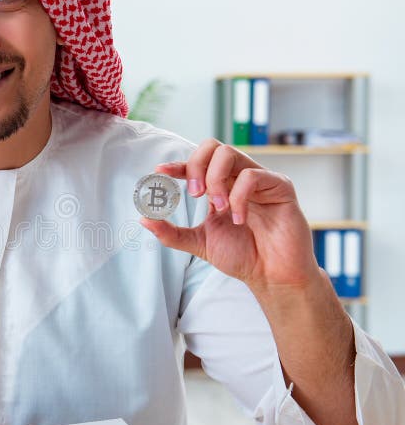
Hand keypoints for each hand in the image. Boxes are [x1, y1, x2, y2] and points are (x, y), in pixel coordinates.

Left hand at [141, 139, 320, 292]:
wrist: (272, 276)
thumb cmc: (242, 257)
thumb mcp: (199, 243)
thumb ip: (171, 233)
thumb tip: (144, 219)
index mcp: (221, 188)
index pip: (197, 164)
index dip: (178, 165)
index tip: (159, 172)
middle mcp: (239, 178)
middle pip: (213, 147)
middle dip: (196, 166)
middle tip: (194, 194)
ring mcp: (260, 180)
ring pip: (230, 153)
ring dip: (215, 178)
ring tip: (217, 207)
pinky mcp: (280, 186)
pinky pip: (252, 176)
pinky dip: (238, 196)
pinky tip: (239, 219)